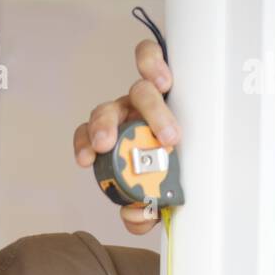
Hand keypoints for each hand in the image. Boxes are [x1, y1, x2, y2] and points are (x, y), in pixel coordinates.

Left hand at [74, 38, 181, 236]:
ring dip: (150, 111)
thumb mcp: (152, 202)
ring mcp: (143, 96)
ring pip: (138, 92)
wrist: (190, 160)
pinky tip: (164, 82)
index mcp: (114, 139)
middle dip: (103, 127)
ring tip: (167, 136)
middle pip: (107, 112)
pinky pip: (149, 58)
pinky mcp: (163, 78)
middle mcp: (125, 115)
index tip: (88, 160)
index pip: (88, 135)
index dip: (84, 143)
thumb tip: (134, 215)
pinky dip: (152, 64)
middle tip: (109, 146)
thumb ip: (140, 216)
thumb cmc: (167, 176)